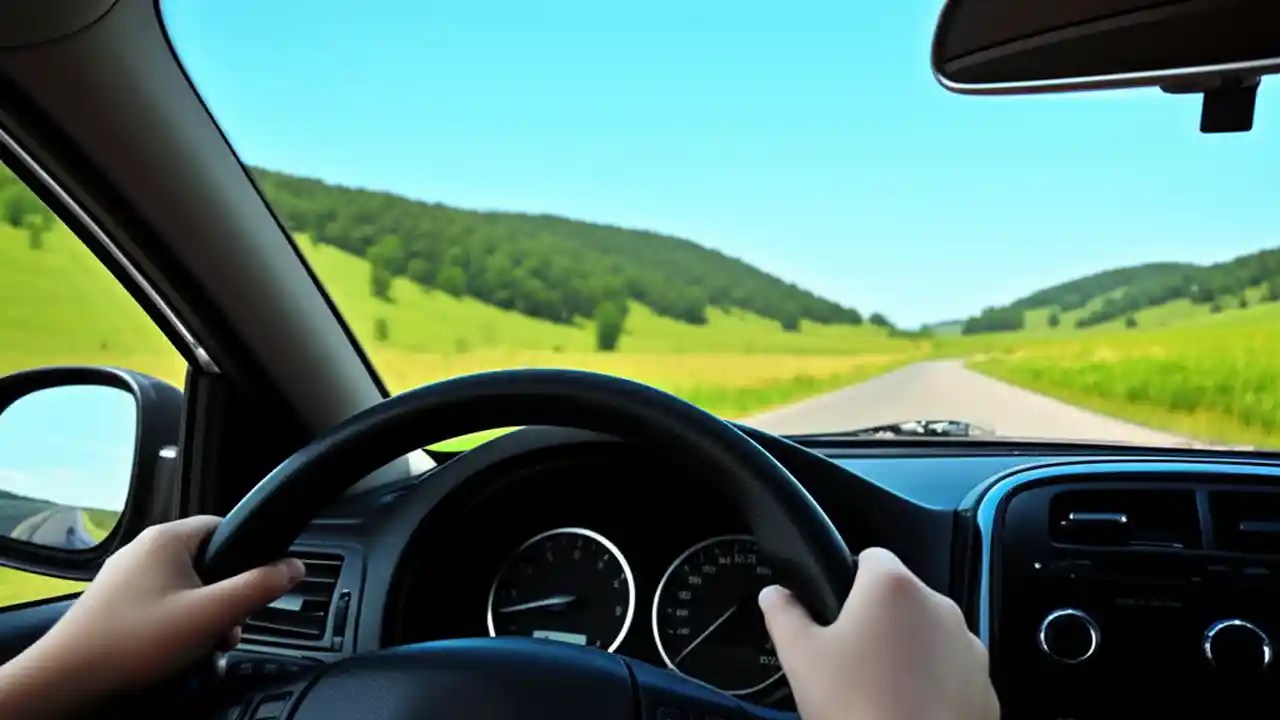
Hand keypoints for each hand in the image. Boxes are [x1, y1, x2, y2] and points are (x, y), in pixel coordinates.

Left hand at [0, 516, 303, 718]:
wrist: (67, 679)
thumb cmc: (135, 642)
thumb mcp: (212, 614)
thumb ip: (259, 587)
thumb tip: (295, 566)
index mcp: (168, 538)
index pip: (227, 527)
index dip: (249, 556)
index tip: (255, 589)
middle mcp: (144, 548)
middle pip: (208, 561)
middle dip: (225, 597)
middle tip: (226, 629)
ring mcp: (125, 575)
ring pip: (185, 586)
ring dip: (202, 615)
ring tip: (200, 645)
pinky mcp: (114, 601)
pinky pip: (161, 603)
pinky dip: (175, 624)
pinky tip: (173, 650)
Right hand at [758, 547, 997, 719]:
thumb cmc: (853, 704)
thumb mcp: (801, 658)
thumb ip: (784, 614)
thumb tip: (775, 593)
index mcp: (893, 586)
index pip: (870, 556)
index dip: (848, 582)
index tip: (835, 618)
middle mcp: (940, 605)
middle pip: (901, 598)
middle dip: (880, 620)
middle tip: (852, 661)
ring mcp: (970, 646)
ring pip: (930, 635)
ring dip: (910, 650)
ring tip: (881, 690)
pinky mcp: (987, 686)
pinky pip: (953, 672)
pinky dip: (936, 683)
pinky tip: (911, 709)